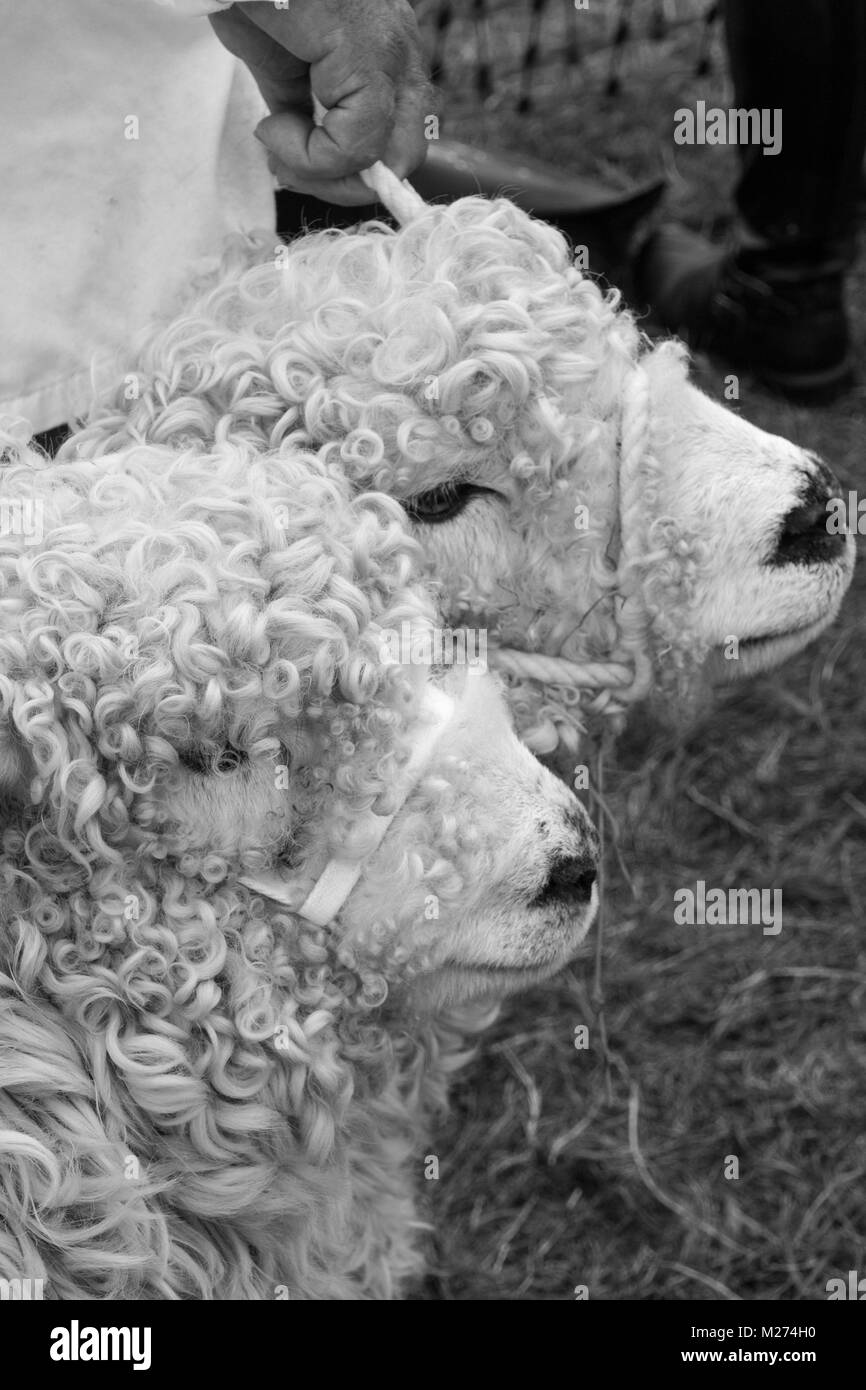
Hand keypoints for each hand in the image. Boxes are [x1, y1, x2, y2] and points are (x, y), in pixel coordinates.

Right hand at [209, 0, 431, 203]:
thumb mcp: (280, 65)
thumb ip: (302, 112)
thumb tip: (303, 161)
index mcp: (385, 52)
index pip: (397, 138)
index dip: (346, 170)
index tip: (287, 154)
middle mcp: (400, 50)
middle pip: (406, 154)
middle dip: (346, 183)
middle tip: (290, 165)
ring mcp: (390, 48)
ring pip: (392, 156)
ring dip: (329, 174)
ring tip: (279, 144)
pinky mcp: (366, 49)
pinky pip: (357, 142)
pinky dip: (312, 156)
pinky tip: (273, 127)